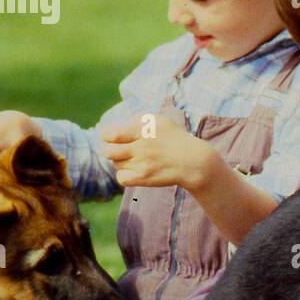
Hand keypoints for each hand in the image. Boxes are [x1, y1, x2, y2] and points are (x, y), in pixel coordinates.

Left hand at [100, 113, 217, 191]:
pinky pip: (121, 178)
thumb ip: (136, 121)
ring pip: (116, 164)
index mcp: (143, 130)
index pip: (110, 134)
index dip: (106, 135)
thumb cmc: (174, 138)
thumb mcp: (159, 121)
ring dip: (121, 161)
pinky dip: (124, 175)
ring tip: (136, 158)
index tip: (112, 136)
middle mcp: (141, 147)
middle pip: (108, 151)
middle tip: (121, 149)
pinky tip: (134, 169)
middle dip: (111, 149)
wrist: (193, 161)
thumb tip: (115, 128)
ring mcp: (143, 164)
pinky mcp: (144, 178)